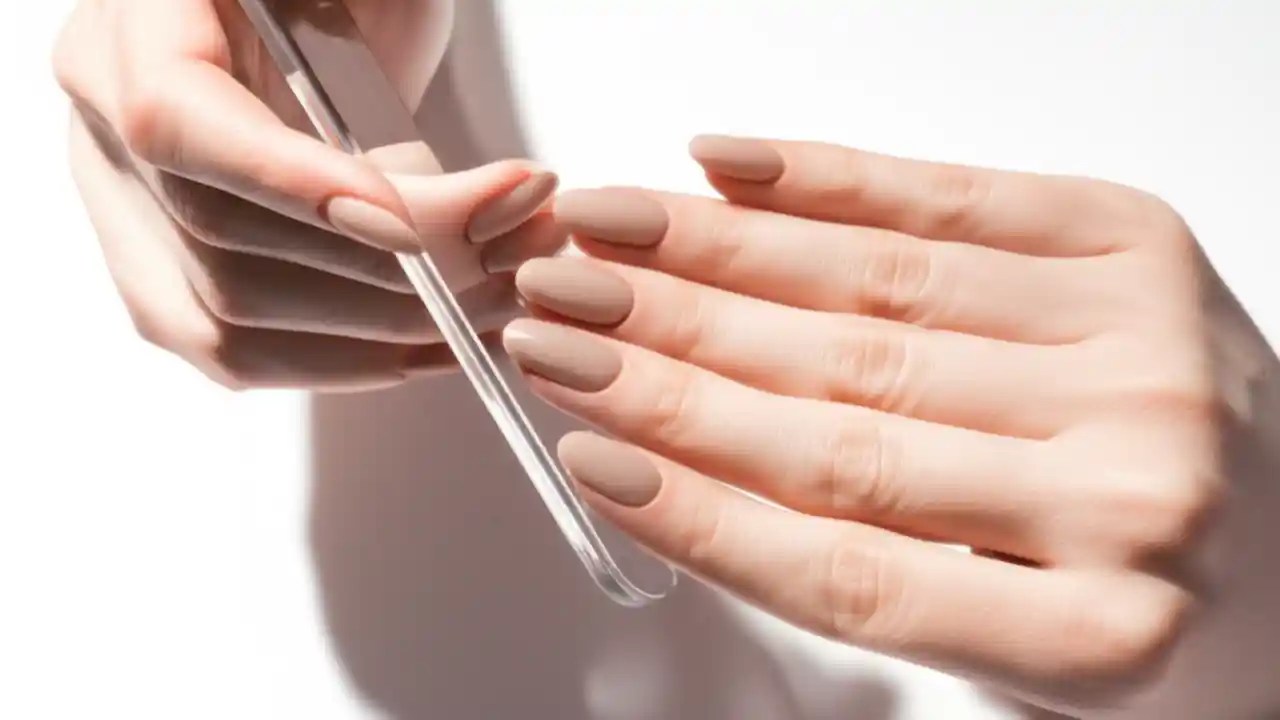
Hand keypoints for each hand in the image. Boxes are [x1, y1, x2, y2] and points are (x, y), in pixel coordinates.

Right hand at [55, 0, 562, 390]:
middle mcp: (109, 131)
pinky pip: (243, 355)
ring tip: (499, 292)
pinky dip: (352, 360)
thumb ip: (360, 45)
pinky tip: (440, 339)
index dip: (289, 184)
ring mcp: (133, 217)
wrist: (329, 17)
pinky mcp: (175, 283)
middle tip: (510, 243)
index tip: (405, 218)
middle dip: (387, 263)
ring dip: (387, 324)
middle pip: (223, 240)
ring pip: (235, 319)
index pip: (177, 123)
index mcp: (135, 30)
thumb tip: (401, 194)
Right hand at [504, 138, 1279, 715]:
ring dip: (709, 267)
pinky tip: (722, 167)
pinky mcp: (1138, 245)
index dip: (694, 503)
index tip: (586, 452)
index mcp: (1099, 635)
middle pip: (836, 420)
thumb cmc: (1145, 604)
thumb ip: (870, 568)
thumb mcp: (1009, 647)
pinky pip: (948, 198)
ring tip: (598, 245)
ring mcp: (1142, 353)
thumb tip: (674, 460)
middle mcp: (1134, 491)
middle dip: (664, 364)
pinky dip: (822, 181)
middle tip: (553, 321)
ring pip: (870, 305)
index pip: (839, 561)